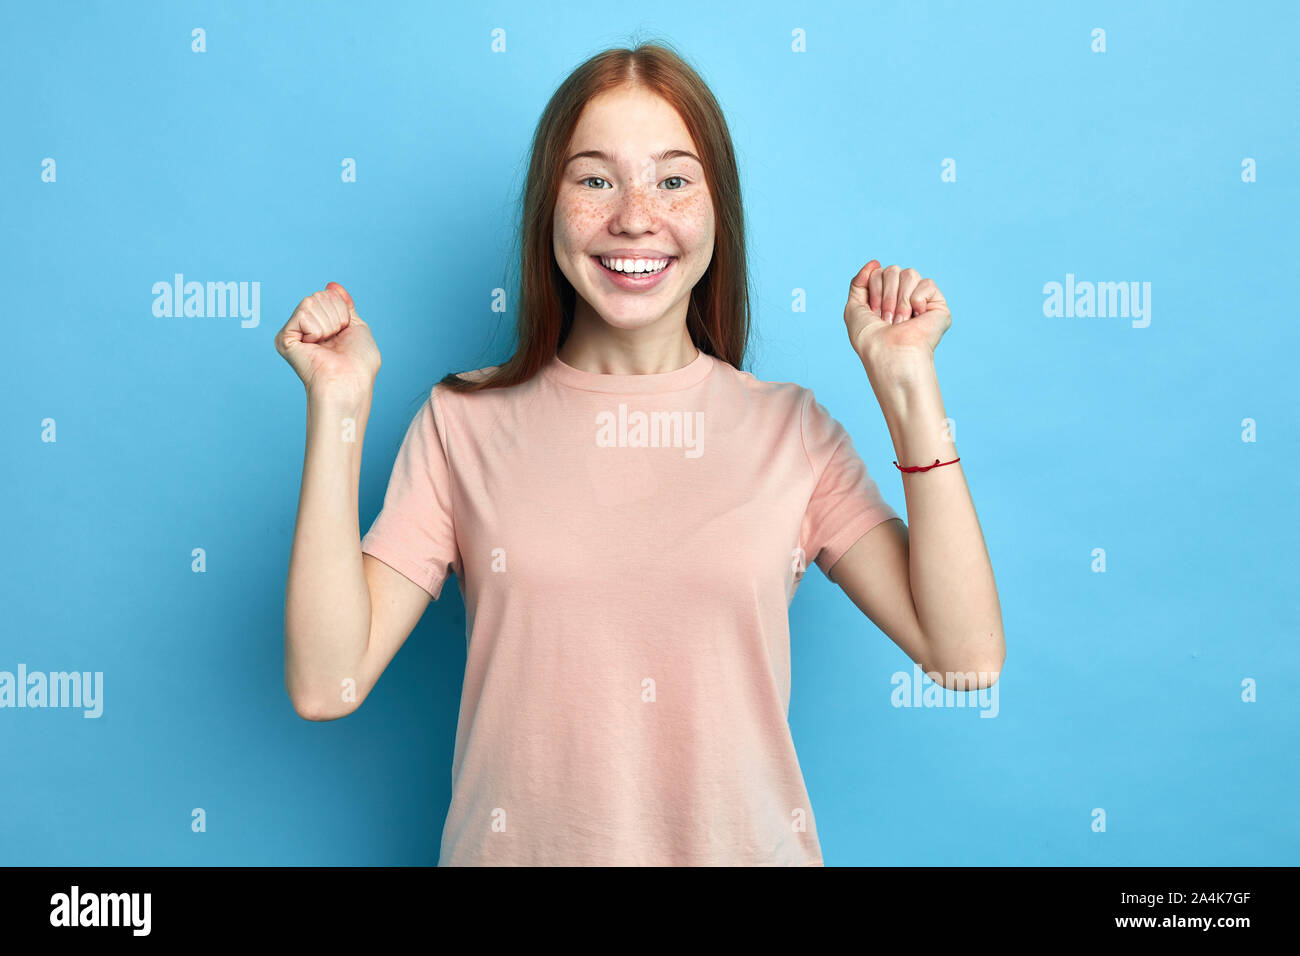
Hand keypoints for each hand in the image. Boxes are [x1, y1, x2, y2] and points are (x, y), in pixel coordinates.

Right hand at [274, 282, 380, 398]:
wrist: (349, 383)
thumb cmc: (358, 364)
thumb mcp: (357, 326)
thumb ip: (344, 305)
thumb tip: (331, 285)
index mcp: (321, 325)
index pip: (330, 294)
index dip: (344, 313)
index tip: (344, 334)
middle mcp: (304, 327)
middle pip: (320, 295)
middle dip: (336, 316)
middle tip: (335, 341)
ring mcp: (293, 332)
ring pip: (312, 301)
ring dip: (329, 324)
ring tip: (326, 345)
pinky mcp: (284, 338)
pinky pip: (304, 312)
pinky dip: (317, 329)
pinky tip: (315, 346)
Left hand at [844, 260, 951, 365]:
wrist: (890, 354)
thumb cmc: (870, 339)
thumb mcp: (853, 308)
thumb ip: (858, 282)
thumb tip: (875, 262)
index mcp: (885, 297)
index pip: (878, 272)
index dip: (873, 290)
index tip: (874, 313)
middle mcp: (903, 296)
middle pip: (893, 270)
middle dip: (885, 295)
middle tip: (886, 319)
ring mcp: (921, 299)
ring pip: (909, 273)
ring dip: (899, 300)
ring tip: (900, 322)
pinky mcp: (938, 305)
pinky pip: (927, 283)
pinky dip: (917, 300)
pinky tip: (918, 317)